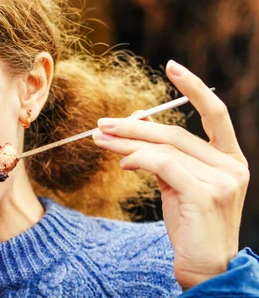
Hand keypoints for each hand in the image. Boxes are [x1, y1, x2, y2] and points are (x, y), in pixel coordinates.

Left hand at [92, 60, 249, 289]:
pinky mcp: (205, 194)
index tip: (171, 66)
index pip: (216, 113)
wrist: (203, 265)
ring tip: (99, 140)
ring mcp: (222, 180)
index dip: (194, 88)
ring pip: (165, 148)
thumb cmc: (190, 221)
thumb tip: (137, 121)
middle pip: (175, 133)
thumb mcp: (178, 181)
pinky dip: (138, 160)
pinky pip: (163, 165)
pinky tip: (121, 164)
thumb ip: (165, 153)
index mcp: (230, 158)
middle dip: (133, 127)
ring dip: (126, 143)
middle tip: (101, 124)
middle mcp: (232, 165)